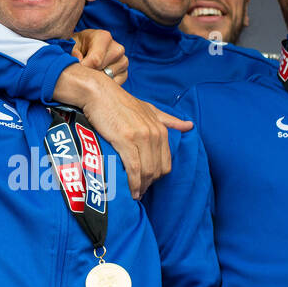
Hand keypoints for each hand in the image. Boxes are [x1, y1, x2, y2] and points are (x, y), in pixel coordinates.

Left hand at [71, 29, 127, 85]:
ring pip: (108, 78)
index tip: (74, 69)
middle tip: (80, 70)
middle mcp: (117, 48)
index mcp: (104, 37)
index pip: (95, 60)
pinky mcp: (125, 73)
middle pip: (101, 70)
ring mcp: (123, 61)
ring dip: (95, 78)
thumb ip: (72, 52)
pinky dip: (103, 84)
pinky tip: (96, 76)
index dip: (82, 68)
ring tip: (88, 71)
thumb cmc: (77, 46)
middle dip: (88, 73)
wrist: (85, 49)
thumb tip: (79, 60)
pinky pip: (115, 84)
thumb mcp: (70, 45)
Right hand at [79, 71, 189, 198]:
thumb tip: (189, 126)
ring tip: (135, 194)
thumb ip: (168, 119)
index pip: (166, 161)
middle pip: (158, 169)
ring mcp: (141, 138)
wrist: (98, 93)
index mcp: (161, 129)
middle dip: (150, 183)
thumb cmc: (119, 101)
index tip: (148, 182)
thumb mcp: (148, 108)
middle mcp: (154, 134)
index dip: (158, 175)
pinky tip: (131, 190)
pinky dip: (134, 182)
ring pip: (147, 171)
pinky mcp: (125, 141)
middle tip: (140, 191)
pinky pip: (134, 168)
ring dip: (142, 186)